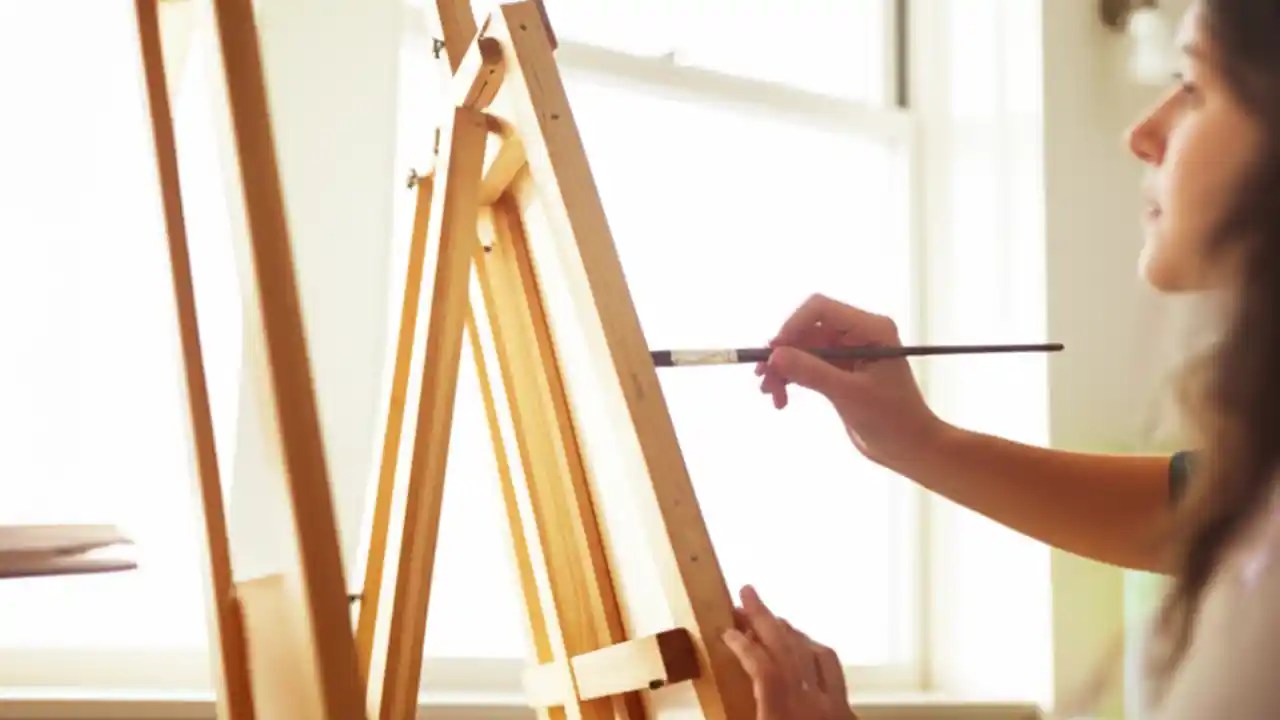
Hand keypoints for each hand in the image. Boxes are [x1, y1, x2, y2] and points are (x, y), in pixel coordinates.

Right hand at [723, 585, 858, 719]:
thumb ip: (739, 712)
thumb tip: (715, 700)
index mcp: (781, 714)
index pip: (762, 667)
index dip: (742, 645)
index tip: (727, 631)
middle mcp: (811, 703)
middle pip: (788, 650)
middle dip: (765, 617)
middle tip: (747, 592)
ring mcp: (835, 705)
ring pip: (816, 653)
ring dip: (792, 632)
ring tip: (774, 619)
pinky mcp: (848, 711)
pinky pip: (834, 670)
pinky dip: (816, 651)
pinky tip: (806, 650)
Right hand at [757, 293, 947, 471]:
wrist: (909, 448)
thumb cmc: (893, 419)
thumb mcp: (849, 395)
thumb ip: (812, 373)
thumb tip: (774, 356)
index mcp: (870, 329)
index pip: (820, 309)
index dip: (792, 325)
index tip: (774, 353)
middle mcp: (857, 334)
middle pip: (806, 330)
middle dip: (784, 354)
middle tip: (764, 380)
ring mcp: (847, 352)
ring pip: (801, 349)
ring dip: (783, 369)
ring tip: (770, 394)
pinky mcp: (839, 371)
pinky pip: (806, 366)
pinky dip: (791, 379)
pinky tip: (781, 398)